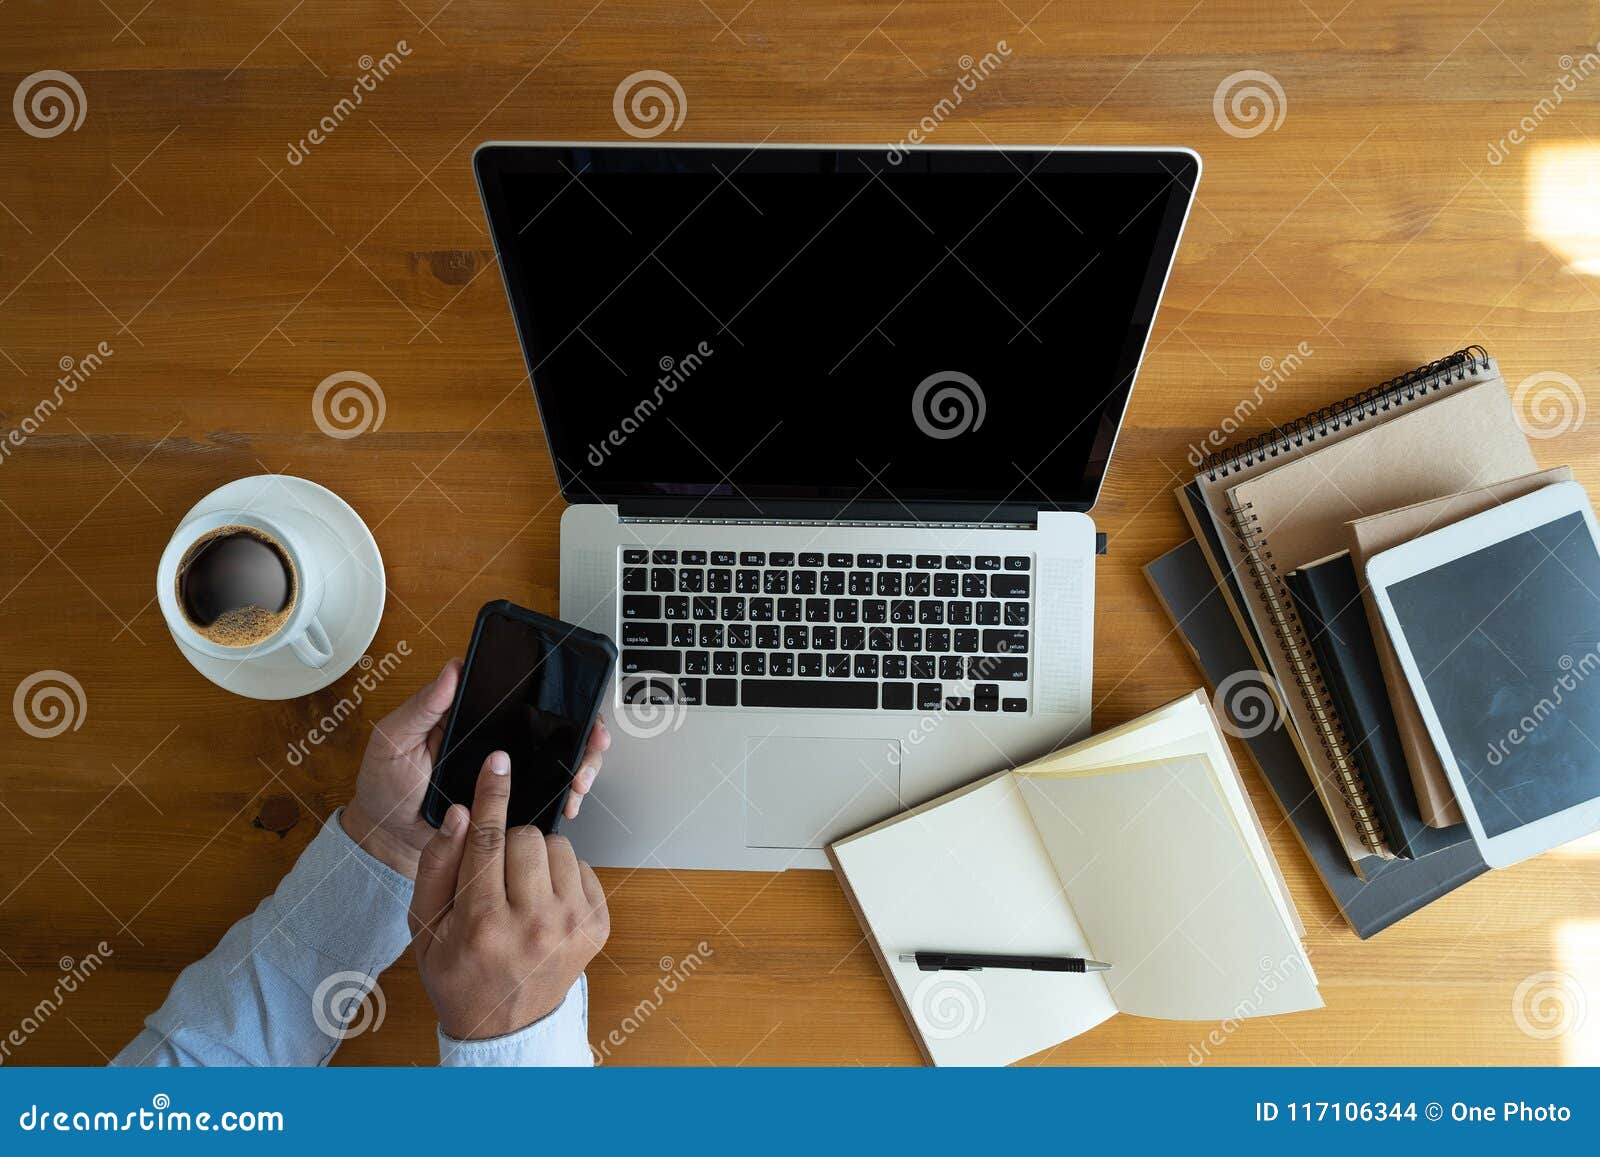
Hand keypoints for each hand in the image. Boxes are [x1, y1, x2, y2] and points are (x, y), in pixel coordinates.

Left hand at [342, 659, 611, 876]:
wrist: (387, 841)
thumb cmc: (384, 785)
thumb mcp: (394, 740)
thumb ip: (422, 707)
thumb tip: (452, 670)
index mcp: (474, 717)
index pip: (522, 696)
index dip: (555, 696)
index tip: (576, 706)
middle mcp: (498, 742)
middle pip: (555, 727)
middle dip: (584, 733)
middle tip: (593, 744)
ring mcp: (508, 773)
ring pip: (559, 761)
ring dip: (581, 766)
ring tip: (579, 782)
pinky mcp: (511, 803)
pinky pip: (546, 796)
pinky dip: (565, 799)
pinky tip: (567, 804)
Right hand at [408, 751, 609, 1039]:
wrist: (505, 1026)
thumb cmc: (459, 971)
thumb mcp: (425, 926)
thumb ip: (437, 866)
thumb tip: (459, 814)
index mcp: (483, 924)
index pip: (488, 840)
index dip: (491, 795)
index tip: (497, 762)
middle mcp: (534, 925)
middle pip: (527, 837)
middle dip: (509, 843)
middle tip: (497, 874)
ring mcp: (572, 927)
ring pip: (559, 847)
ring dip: (537, 859)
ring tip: (520, 891)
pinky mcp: (598, 926)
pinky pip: (583, 867)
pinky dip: (562, 876)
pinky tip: (543, 902)